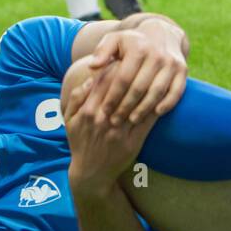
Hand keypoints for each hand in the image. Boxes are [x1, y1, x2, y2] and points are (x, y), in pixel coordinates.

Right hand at [61, 60, 157, 196]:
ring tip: (153, 73)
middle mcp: (104, 119)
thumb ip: (75, 99)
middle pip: (121, 89)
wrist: (92, 173)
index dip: (113, 67)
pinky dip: (154, 107)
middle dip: (132, 73)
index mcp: (88, 111)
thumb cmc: (80, 143)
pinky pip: (146, 121)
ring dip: (146, 87)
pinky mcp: (133, 142)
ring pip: (136, 103)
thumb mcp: (68, 121)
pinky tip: (161, 96)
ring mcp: (119, 131)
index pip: (103, 82)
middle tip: (141, 60)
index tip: (123, 57)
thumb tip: (89, 79)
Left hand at [86, 20, 187, 125]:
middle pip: (139, 87)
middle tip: (115, 121)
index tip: (104, 110)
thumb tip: (93, 66)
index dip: (112, 96)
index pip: (123, 78)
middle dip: (125, 106)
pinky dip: (167, 104)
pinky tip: (156, 114)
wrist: (162, 34)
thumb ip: (102, 52)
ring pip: (157, 92)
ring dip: (144, 109)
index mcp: (138, 48)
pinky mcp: (183, 70)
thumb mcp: (114, 40)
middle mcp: (157, 54)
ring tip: (132, 120)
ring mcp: (172, 63)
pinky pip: (176, 92)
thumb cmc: (132, 43)